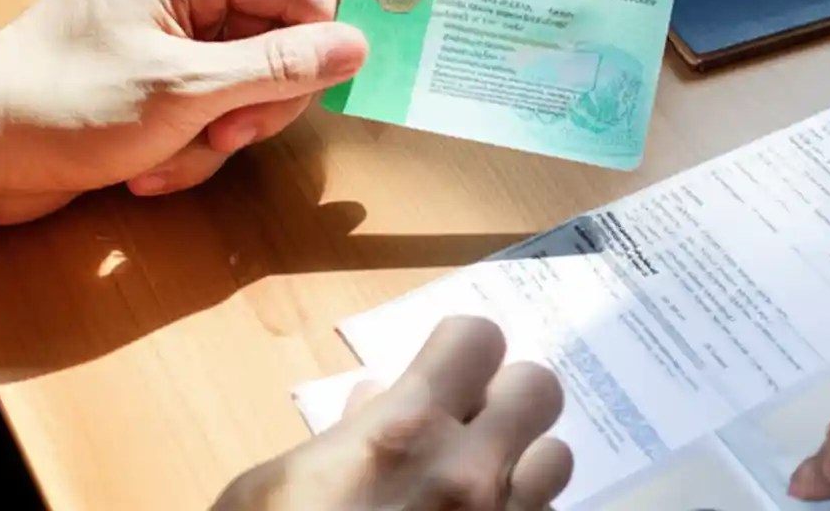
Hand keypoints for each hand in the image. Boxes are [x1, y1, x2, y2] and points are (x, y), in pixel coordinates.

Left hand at [0, 0, 367, 226]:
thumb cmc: (65, 103)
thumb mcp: (188, 87)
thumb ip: (280, 66)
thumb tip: (357, 46)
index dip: (319, 40)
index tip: (328, 86)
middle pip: (275, 48)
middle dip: (254, 104)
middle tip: (226, 134)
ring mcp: (165, 43)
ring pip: (245, 93)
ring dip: (214, 138)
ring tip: (168, 155)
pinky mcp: (153, 87)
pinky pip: (209, 117)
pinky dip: (187, 152)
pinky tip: (146, 168)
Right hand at [212, 316, 573, 510]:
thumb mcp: (272, 491)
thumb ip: (339, 435)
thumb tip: (379, 394)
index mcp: (403, 435)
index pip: (479, 338)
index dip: (460, 352)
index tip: (443, 373)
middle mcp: (470, 473)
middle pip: (538, 387)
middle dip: (503, 399)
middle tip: (468, 425)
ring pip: (557, 459)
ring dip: (521, 464)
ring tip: (477, 488)